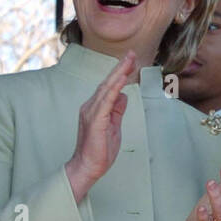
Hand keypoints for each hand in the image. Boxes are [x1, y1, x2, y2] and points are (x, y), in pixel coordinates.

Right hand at [65, 51, 135, 203]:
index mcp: (96, 108)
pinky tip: (122, 80)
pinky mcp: (95, 120)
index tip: (131, 61)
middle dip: (121, 67)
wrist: (87, 167)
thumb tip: (123, 96)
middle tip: (132, 53)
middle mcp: (91, 106)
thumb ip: (117, 111)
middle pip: (108, 83)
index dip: (120, 73)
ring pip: (107, 88)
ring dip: (119, 74)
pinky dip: (114, 89)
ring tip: (129, 61)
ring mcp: (91, 112)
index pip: (110, 87)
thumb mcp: (114, 126)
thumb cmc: (99, 150)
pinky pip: (106, 101)